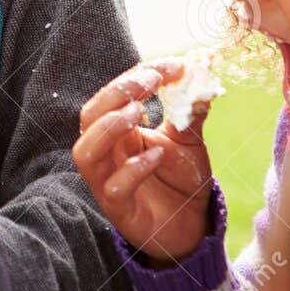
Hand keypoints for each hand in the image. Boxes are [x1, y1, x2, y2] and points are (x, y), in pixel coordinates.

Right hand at [72, 61, 213, 263]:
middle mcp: (107, 154)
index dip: (136, 75)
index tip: (172, 65)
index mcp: (118, 132)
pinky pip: (114, 188)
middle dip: (116, 94)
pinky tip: (157, 156)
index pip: (113, 96)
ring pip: (86, 152)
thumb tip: (202, 72)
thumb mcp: (188, 138)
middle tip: (149, 81)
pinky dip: (133, 169)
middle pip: (89, 117)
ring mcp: (108, 182)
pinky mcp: (120, 210)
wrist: (191, 225)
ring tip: (137, 112)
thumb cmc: (181, 179)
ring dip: (108, 128)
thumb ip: (190, 109)